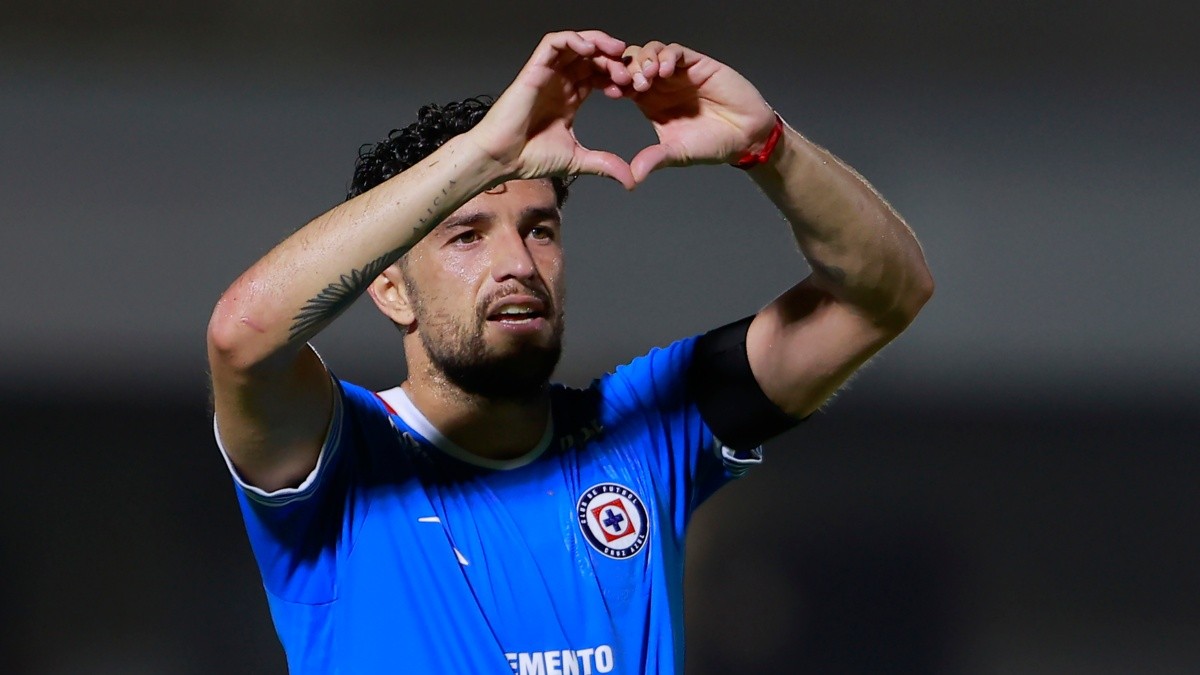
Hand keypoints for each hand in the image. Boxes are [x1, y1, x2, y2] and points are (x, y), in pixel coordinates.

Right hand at [469, 30, 636, 188]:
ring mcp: (548, 74)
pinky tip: (590, 49)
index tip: (633, 90)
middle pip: (592, 57)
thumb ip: (604, 164)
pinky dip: (573, 39)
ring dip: (598, 43)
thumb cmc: (529, 158)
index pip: (599, 76)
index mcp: (570, 99)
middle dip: (614, 60)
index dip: (617, 77)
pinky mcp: (535, 69)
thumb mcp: (577, 160)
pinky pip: (554, 43)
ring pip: (576, 44)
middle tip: (629, 74)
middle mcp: (560, 83)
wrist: (502, 159)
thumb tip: (630, 180)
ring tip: (616, 52)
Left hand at [619, 41, 777, 182]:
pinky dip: (667, 56)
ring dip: (645, 60)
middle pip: (633, 63)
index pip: (624, 85)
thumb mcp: (678, 153)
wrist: (745, 136)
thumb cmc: (712, 144)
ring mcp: (679, 72)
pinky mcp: (697, 64)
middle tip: (629, 82)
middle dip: (627, 68)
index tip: (612, 92)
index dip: (615, 84)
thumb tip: (632, 178)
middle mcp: (662, 85)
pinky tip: (665, 70)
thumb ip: (655, 159)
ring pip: (651, 51)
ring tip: (648, 77)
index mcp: (651, 103)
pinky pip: (676, 51)